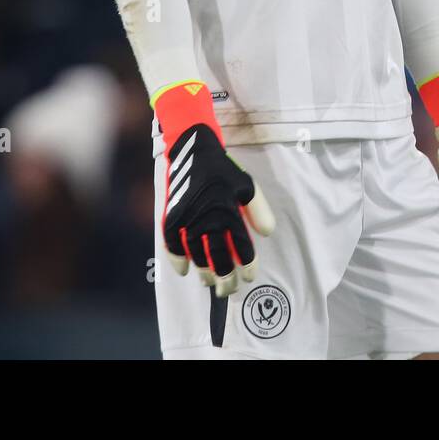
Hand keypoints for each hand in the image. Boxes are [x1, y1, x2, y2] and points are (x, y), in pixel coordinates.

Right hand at [155, 82, 274, 298]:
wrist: (194, 149)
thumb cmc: (224, 170)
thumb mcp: (248, 185)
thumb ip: (259, 210)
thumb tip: (266, 234)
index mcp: (230, 211)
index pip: (241, 248)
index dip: (247, 266)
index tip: (250, 277)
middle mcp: (209, 218)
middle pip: (219, 258)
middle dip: (226, 278)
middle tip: (230, 290)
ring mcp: (188, 218)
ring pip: (196, 256)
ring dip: (204, 273)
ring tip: (210, 283)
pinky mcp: (172, 215)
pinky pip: (172, 243)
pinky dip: (176, 258)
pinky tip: (183, 270)